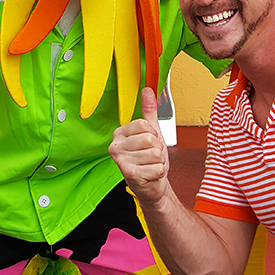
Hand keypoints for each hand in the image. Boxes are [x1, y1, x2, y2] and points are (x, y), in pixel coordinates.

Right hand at [108, 87, 169, 204]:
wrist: (151, 185)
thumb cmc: (149, 159)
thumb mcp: (151, 132)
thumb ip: (148, 110)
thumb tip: (148, 89)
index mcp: (119, 133)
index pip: (144, 124)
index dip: (153, 134)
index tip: (148, 143)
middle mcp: (115, 146)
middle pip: (150, 139)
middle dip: (157, 149)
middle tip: (150, 157)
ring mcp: (121, 161)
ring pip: (155, 154)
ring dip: (158, 162)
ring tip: (150, 165)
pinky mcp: (130, 175)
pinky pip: (157, 168)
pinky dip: (159, 173)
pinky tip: (151, 174)